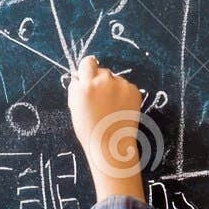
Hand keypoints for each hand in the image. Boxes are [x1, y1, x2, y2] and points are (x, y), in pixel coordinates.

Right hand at [67, 56, 147, 201]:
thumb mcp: (75, 107)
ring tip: (110, 108)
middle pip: (101, 70)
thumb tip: (80, 77)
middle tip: (100, 99)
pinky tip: (120, 110)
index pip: (87, 62)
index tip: (89, 77)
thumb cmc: (90, 130)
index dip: (88, 69)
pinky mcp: (133, 90)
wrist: (111, 145)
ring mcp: (120, 85)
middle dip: (99, 80)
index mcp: (84, 86)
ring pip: (114, 79)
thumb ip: (77, 89)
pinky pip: (126, 87)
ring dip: (112, 88)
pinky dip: (123, 95)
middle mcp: (102, 81)